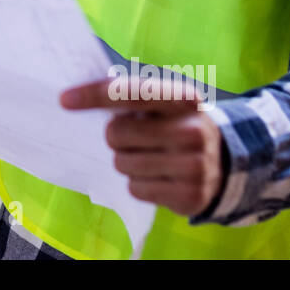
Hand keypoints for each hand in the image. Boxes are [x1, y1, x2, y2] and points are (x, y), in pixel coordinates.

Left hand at [60, 77, 224, 217]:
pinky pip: (136, 189)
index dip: (94, 95)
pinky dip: (139, 183)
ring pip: (123, 164)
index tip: (65, 99)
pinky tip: (159, 176)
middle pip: (117, 133)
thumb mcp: (165, 103)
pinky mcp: (189, 196)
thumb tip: (76, 98)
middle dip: (115, 136)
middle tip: (131, 137)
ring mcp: (194, 166)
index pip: (130, 93)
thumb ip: (131, 96)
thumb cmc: (177, 124)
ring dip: (126, 161)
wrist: (224, 162)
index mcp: (184, 98)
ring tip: (149, 156)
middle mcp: (193, 130)